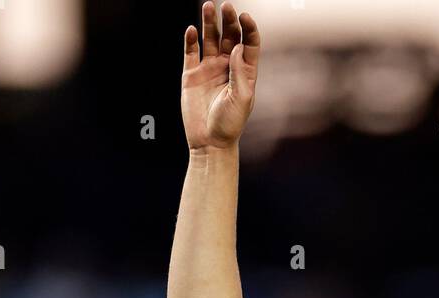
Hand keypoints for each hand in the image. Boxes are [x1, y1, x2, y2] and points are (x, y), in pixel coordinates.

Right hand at [181, 3, 260, 151]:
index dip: (248, 28)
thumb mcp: (241, 98)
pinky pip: (190, 51)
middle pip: (229, 36)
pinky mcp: (191, 74)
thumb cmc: (229, 124)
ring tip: (207, 6)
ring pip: (210, 38)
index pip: (249, 44)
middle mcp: (227, 67)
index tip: (245, 16)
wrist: (209, 142)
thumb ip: (240, 72)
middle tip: (226, 6)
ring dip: (209, 22)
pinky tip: (191, 30)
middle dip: (228, 20)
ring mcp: (209, 69)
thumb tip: (238, 46)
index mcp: (244, 72)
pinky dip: (190, 40)